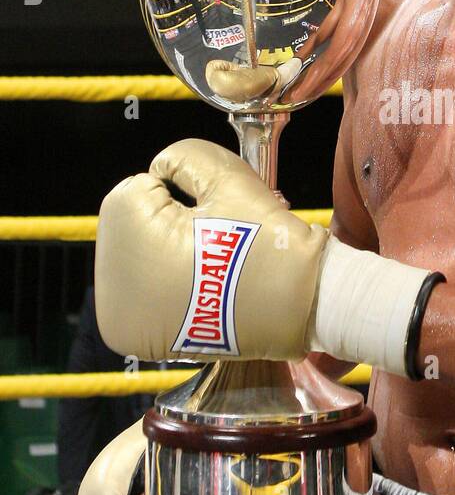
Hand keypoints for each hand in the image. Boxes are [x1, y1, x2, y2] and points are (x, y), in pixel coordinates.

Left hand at [95, 138, 442, 376]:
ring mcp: (123, 319)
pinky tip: (202, 287)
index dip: (183, 192)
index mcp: (128, 240)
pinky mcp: (137, 338)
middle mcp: (112, 289)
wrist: (303, 309)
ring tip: (214, 265)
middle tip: (218, 241)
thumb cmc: (268, 245)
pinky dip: (165, 281)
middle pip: (131, 223)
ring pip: (136, 254)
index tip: (215, 217)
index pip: (138, 187)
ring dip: (166, 250)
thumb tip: (161, 169)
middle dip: (170, 221)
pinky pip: (141, 289)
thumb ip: (184, 156)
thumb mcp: (229, 178)